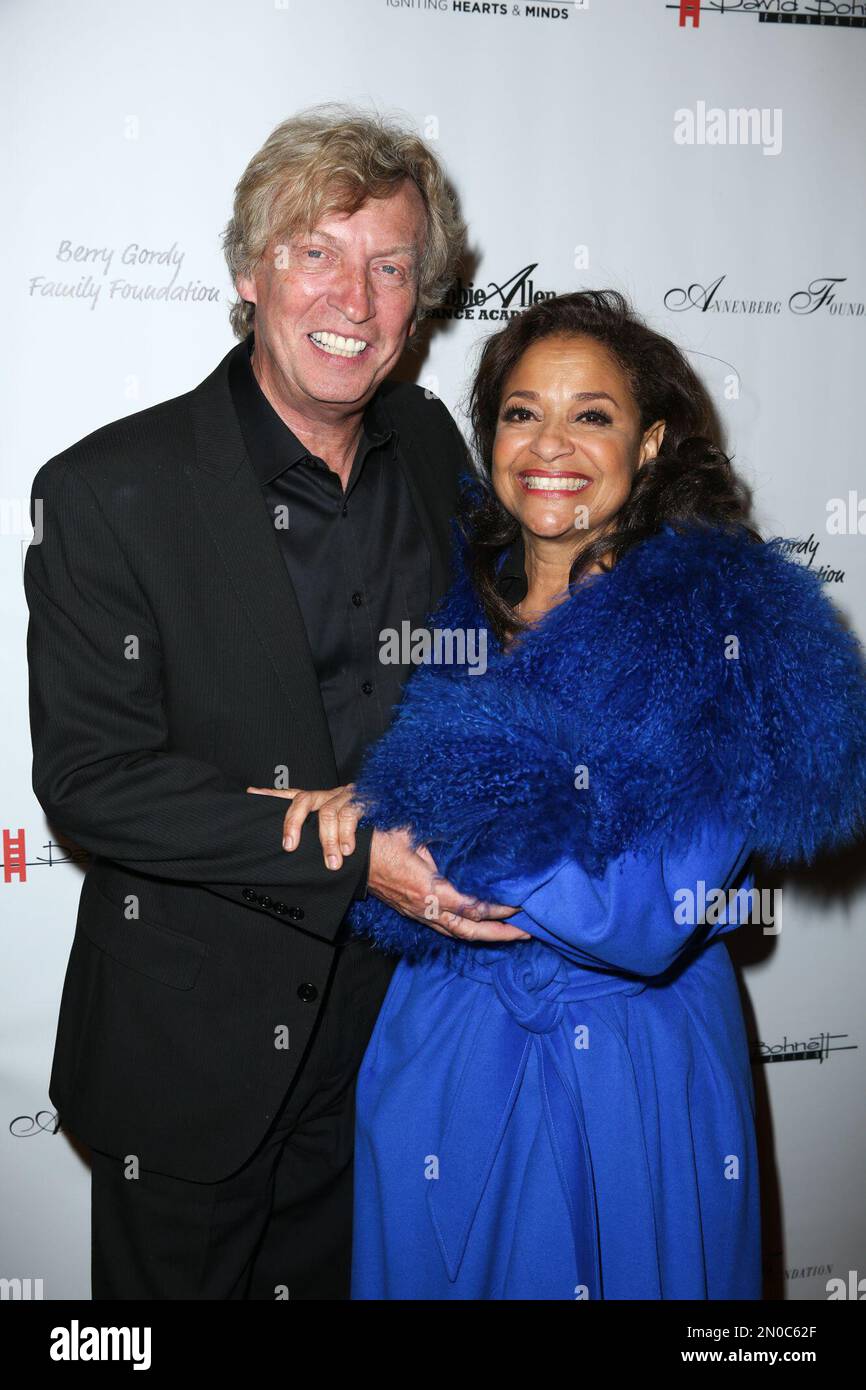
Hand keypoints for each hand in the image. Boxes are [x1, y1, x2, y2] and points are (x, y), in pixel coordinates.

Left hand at [246, 784, 361, 868]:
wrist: (391, 817)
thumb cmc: (360, 830)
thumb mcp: (333, 832)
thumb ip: (316, 837)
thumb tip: (293, 852)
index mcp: (319, 801)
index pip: (291, 795)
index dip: (271, 793)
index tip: (252, 792)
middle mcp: (329, 795)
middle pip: (303, 800)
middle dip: (293, 824)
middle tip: (289, 847)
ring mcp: (346, 796)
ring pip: (329, 813)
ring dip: (329, 841)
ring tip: (332, 862)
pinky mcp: (364, 801)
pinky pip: (351, 815)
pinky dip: (347, 835)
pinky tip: (348, 849)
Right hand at [368, 829, 529, 943]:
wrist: (351, 860)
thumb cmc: (381, 842)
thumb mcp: (414, 834)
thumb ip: (445, 841)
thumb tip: (474, 839)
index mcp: (428, 890)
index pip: (471, 907)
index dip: (497, 908)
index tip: (520, 902)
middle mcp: (425, 908)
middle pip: (469, 930)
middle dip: (499, 934)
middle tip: (526, 934)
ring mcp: (418, 914)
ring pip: (457, 933)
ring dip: (485, 935)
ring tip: (510, 934)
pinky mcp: (414, 913)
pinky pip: (445, 928)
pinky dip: (466, 929)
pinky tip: (479, 926)